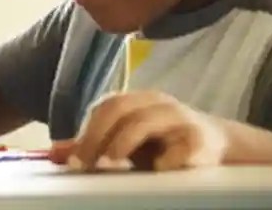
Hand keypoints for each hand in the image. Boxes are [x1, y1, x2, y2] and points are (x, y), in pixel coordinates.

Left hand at [48, 91, 228, 171]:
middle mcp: (158, 103)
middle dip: (99, 135)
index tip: (75, 161)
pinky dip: (165, 158)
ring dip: (123, 143)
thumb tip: (55, 154)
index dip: (88, 131)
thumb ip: (94, 145)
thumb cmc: (164, 143)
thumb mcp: (127, 141)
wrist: (216, 146)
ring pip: (146, 121)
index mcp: (138, 101)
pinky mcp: (200, 139)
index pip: (107, 106)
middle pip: (121, 108)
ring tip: (110, 164)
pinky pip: (181, 145)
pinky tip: (155, 169)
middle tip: (87, 164)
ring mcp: (180, 118)